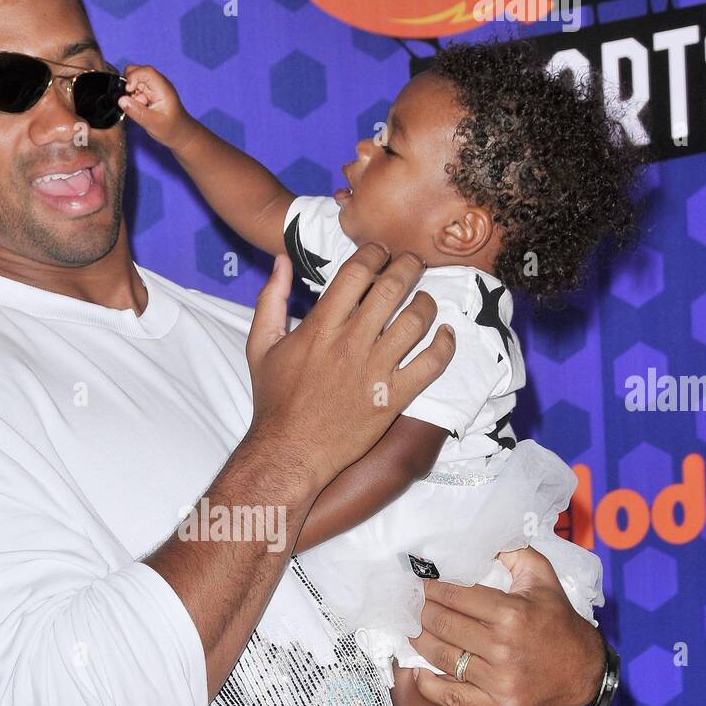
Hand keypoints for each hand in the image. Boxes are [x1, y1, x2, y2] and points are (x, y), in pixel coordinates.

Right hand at [118, 63, 191, 149]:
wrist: (180, 133)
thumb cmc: (171, 129)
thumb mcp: (153, 124)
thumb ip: (137, 112)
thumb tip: (121, 100)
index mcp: (162, 87)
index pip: (145, 71)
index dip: (133, 77)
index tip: (128, 91)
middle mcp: (158, 83)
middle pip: (137, 71)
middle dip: (129, 84)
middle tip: (132, 100)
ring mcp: (153, 87)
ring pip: (134, 80)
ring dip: (131, 92)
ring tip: (140, 106)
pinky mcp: (150, 92)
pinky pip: (136, 89)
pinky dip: (133, 97)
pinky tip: (141, 107)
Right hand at [245, 247, 454, 494]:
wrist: (289, 452)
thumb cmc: (274, 401)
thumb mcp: (261, 346)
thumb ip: (271, 300)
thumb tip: (281, 261)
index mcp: (321, 326)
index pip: (358, 272)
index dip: (375, 254)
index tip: (382, 253)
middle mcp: (351, 343)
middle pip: (393, 287)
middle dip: (409, 266)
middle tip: (414, 263)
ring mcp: (375, 371)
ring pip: (416, 321)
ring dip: (427, 302)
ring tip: (425, 300)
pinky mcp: (393, 398)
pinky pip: (431, 364)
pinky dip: (445, 345)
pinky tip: (445, 335)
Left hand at [408, 546, 604, 705]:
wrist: (585, 672)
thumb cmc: (559, 621)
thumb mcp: (543, 578)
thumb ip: (514, 553)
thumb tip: (482, 538)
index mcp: (512, 614)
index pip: (455, 596)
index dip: (432, 588)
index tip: (421, 583)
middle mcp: (504, 648)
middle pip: (443, 625)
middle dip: (422, 611)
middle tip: (413, 604)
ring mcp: (500, 681)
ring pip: (441, 657)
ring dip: (420, 641)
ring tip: (413, 630)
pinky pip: (449, 697)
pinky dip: (428, 683)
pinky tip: (420, 669)